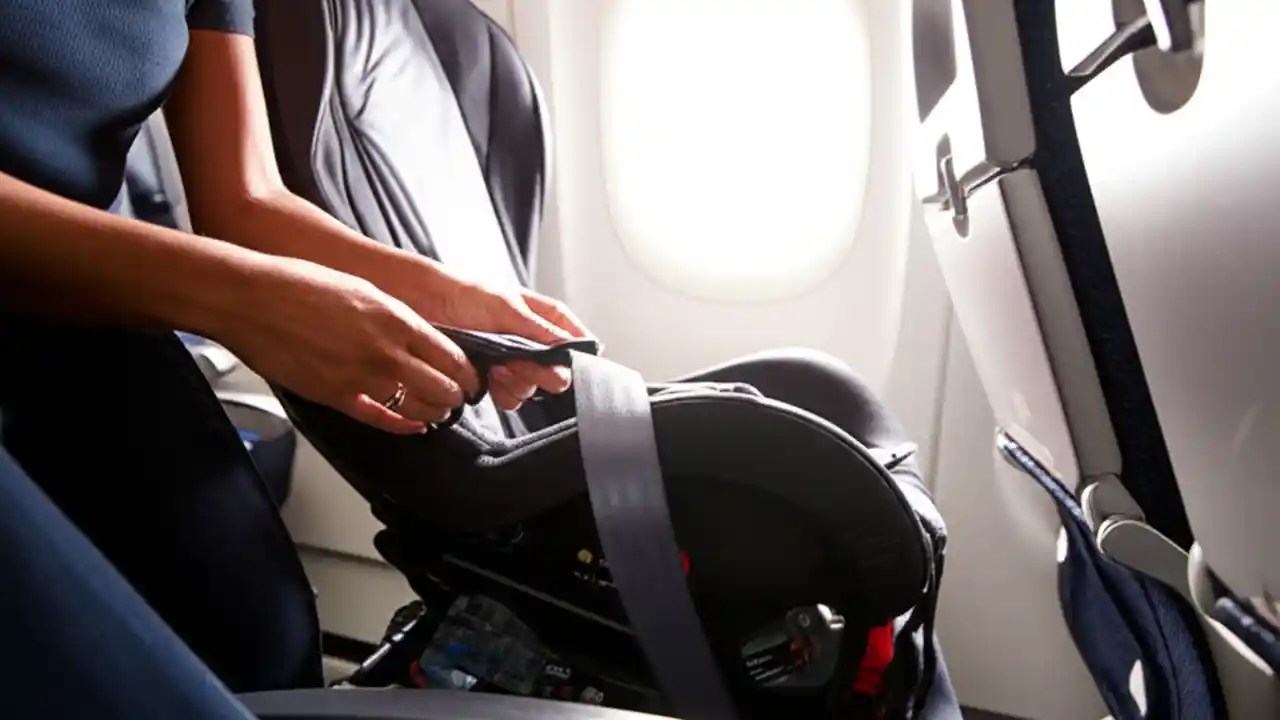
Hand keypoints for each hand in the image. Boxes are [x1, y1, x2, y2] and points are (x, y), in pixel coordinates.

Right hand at [216, 257, 480, 433]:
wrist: (253, 298)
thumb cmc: (303, 284)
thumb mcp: (366, 290)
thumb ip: (399, 318)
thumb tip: (424, 338)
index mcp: (398, 320)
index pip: (453, 358)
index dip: (467, 373)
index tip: (470, 377)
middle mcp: (387, 353)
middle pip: (443, 388)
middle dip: (456, 396)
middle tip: (458, 397)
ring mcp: (362, 379)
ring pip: (419, 410)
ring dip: (434, 413)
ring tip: (439, 411)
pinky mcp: (336, 397)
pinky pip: (381, 421)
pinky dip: (404, 427)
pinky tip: (414, 427)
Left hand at [383, 260, 592, 410]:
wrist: (420, 304)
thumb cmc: (462, 295)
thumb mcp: (507, 308)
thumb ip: (541, 331)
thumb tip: (573, 349)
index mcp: (542, 317)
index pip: (574, 340)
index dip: (571, 353)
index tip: (563, 359)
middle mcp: (530, 341)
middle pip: (554, 371)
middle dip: (538, 372)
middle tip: (517, 363)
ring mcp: (511, 360)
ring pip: (532, 387)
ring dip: (518, 384)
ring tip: (497, 370)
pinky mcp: (490, 376)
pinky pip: (509, 396)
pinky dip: (502, 393)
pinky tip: (489, 380)